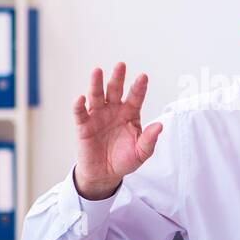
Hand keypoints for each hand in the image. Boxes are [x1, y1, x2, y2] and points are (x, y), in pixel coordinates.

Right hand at [72, 62, 162, 200]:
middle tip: (121, 65)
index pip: (135, 97)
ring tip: (97, 71)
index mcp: (129, 114)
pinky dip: (79, 105)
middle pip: (115, 90)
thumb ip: (149, 140)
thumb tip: (159, 126)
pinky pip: (80, 113)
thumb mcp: (140, 153)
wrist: (105, 174)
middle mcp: (113, 110)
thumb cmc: (124, 160)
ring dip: (96, 84)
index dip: (139, 87)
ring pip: (97, 96)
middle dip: (117, 78)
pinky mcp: (83, 125)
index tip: (143, 77)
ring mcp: (98, 115)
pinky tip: (81, 98)